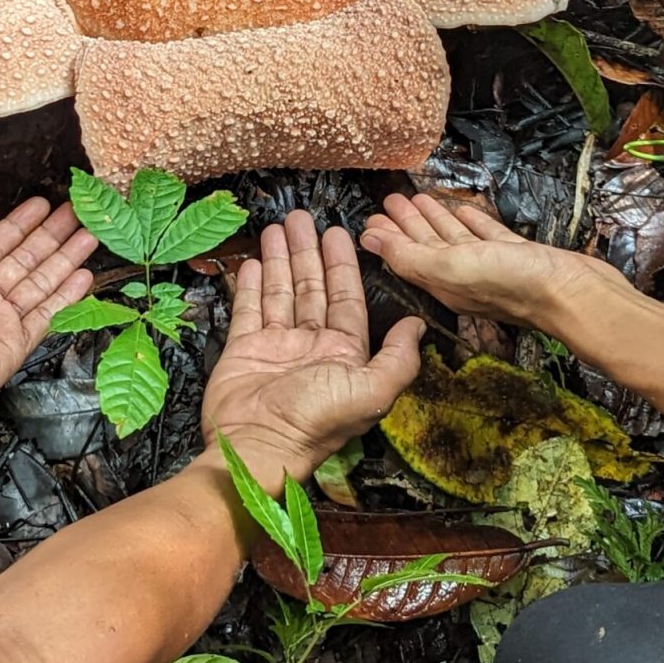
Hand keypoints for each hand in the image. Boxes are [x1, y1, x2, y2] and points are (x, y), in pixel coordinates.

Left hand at [0, 198, 97, 423]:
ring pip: (41, 283)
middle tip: (75, 211)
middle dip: (51, 235)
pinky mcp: (13, 345)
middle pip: (26, 261)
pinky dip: (66, 297)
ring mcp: (0, 324)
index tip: (40, 203)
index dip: (19, 225)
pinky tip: (84, 276)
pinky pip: (45, 316)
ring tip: (89, 234)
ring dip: (65, 258)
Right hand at [200, 213, 424, 487]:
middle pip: (312, 288)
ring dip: (280, 260)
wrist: (255, 446)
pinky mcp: (244, 350)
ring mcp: (276, 347)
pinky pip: (249, 310)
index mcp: (344, 354)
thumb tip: (419, 327)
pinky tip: (254, 261)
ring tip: (277, 227)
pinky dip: (251, 286)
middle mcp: (312, 347)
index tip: (338, 232)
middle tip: (302, 217)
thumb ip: (398, 359)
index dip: (343, 264)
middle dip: (308, 252)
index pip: (347, 298)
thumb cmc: (315, 420)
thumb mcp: (369, 392)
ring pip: (281, 293)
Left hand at [361, 194, 607, 327]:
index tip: (370, 218)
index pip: (406, 257)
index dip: (388, 238)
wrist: (575, 294)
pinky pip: (487, 236)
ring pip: (455, 239)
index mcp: (443, 283)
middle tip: (391, 201)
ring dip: (436, 220)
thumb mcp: (451, 268)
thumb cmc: (514, 284)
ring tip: (419, 198)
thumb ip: (410, 256)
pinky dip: (473, 222)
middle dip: (408, 224)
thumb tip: (369, 239)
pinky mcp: (518, 256)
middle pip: (427, 246)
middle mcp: (464, 276)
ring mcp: (492, 266)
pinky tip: (465, 210)